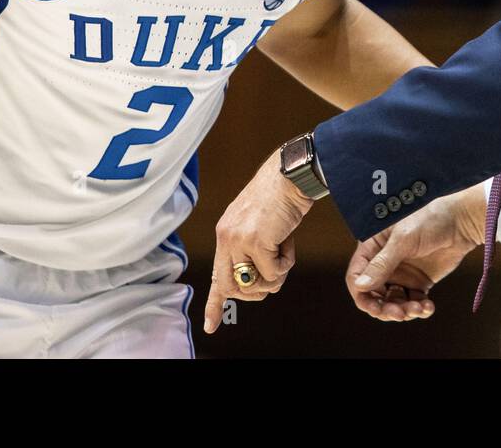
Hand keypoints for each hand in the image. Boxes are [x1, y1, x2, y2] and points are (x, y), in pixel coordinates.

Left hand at [204, 149, 314, 333]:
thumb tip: (260, 281)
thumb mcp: (259, 225)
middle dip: (255, 292)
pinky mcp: (256, 242)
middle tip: (274, 276)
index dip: (214, 303)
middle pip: (231, 287)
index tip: (210, 326)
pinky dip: (286, 263)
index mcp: (225, 233)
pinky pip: (273, 273)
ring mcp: (238, 240)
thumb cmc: (281, 197)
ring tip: (284, 251)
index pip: (217, 275)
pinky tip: (288, 242)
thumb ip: (253, 249)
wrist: (290, 174)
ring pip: (254, 284)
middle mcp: (226, 238)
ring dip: (275, 276)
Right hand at [347, 184, 484, 321]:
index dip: (361, 295)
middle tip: (399, 314)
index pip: (357, 276)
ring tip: (418, 309)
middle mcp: (384, 263)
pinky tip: (428, 307)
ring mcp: (401, 274)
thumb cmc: (430, 219)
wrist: (462, 221)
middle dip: (384, 308)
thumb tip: (361, 286)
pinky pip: (412, 302)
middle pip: (373, 295)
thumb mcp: (403, 240)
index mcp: (373, 247)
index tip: (374, 308)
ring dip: (403, 311)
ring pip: (392, 302)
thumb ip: (382, 264)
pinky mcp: (418, 282)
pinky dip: (418, 309)